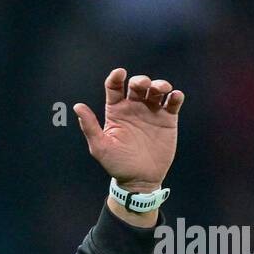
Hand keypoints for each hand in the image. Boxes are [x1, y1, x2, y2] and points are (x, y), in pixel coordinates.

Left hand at [74, 68, 182, 192]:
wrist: (139, 179)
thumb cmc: (116, 164)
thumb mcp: (100, 147)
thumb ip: (90, 127)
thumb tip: (77, 107)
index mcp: (116, 111)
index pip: (114, 87)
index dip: (116, 77)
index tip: (119, 73)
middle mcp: (133, 108)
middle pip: (138, 85)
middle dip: (141, 80)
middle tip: (144, 85)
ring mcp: (152, 112)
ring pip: (157, 90)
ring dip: (160, 85)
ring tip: (162, 89)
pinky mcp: (168, 119)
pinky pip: (173, 103)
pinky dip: (176, 96)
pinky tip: (175, 97)